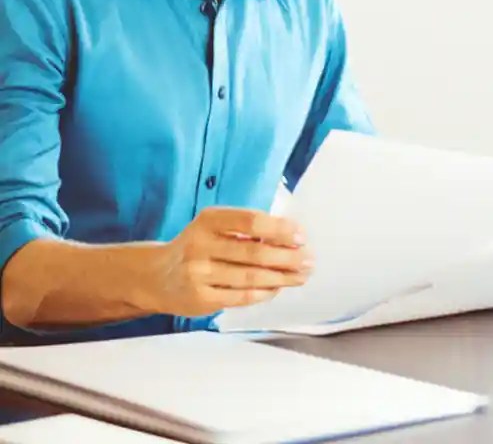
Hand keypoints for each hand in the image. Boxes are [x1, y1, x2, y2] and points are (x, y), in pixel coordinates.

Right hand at [141, 207, 313, 317]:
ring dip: (282, 278)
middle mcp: (200, 245)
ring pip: (251, 277)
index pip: (250, 220)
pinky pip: (241, 296)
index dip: (279, 228)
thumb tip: (292, 238)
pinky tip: (277, 288)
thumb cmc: (198, 247)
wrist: (156, 277)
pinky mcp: (200, 299)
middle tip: (309, 260)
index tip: (301, 236)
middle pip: (254, 252)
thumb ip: (247, 229)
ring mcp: (198, 274)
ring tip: (301, 276)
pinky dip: (264, 293)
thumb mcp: (215, 227)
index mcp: (208, 221)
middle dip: (288, 257)